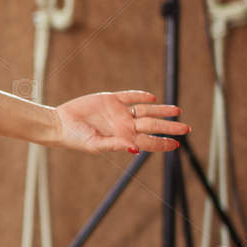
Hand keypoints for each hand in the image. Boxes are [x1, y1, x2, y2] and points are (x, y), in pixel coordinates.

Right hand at [53, 90, 188, 154]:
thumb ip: (116, 145)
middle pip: (152, 126)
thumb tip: (136, 150)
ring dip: (161, 110)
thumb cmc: (75, 139)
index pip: (148, 142)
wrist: (59, 124)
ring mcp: (118, 112)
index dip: (163, 144)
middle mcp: (124, 126)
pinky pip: (130, 96)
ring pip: (146, 110)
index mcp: (123, 139)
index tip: (176, 145)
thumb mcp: (95, 145)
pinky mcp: (110, 99)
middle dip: (169, 127)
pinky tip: (152, 97)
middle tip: (187, 128)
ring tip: (177, 110)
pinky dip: (141, 96)